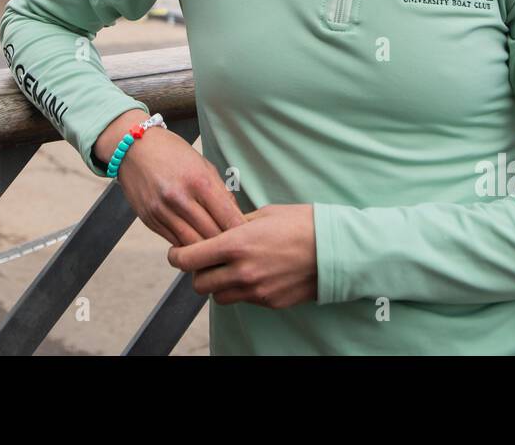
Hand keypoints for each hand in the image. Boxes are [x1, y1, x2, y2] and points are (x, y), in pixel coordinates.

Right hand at [94, 111, 244, 248]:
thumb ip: (220, 192)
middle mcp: (180, 198)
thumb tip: (236, 219)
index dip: (242, 233)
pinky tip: (196, 247)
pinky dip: (187, 246)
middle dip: (226, 246)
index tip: (250, 241)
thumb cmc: (174, 154)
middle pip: (211, 235)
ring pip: (192, 244)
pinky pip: (173, 241)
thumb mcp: (202, 165)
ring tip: (218, 255)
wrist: (133, 148)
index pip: (228, 218)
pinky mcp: (149, 219)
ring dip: (206, 251)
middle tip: (237, 251)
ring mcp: (162, 210)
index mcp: (199, 181)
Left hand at [166, 204, 316, 308]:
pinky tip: (255, 273)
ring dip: (218, 285)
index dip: (177, 256)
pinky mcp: (269, 302)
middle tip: (206, 260)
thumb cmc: (302, 224)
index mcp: (236, 244)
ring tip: (230, 268)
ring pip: (219, 297)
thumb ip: (236, 224)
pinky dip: (242, 290)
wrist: (337, 249)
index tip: (178, 252)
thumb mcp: (265, 214)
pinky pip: (244, 300)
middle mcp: (241, 271)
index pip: (188, 259)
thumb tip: (217, 227)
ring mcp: (256, 290)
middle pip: (199, 284)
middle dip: (197, 272)